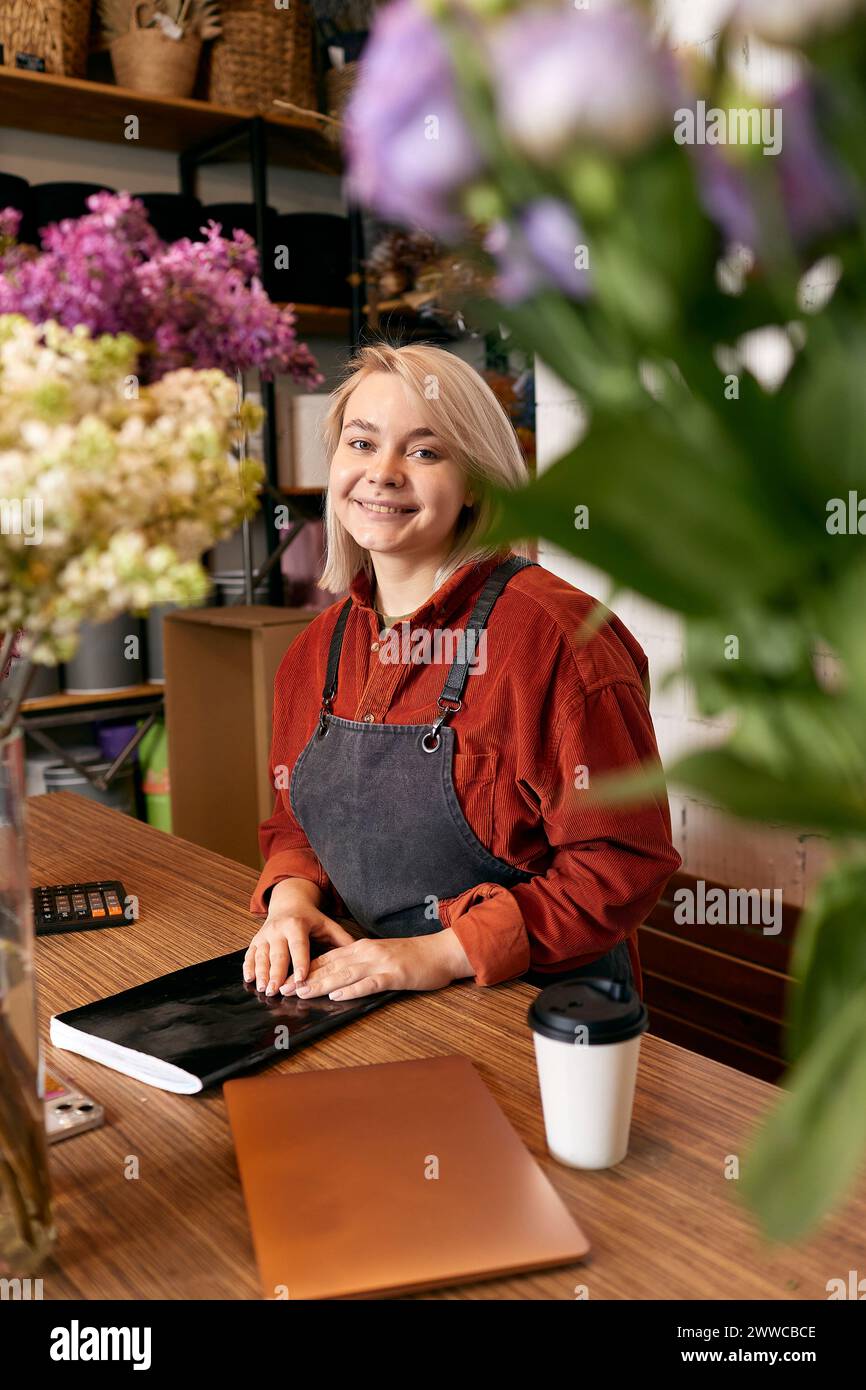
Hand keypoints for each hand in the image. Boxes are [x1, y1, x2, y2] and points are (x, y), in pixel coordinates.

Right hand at [244, 879, 354, 994]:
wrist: (288, 903)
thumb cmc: (311, 919)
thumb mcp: (327, 925)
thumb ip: (342, 939)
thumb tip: (360, 952)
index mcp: (297, 925)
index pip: (299, 946)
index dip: (300, 963)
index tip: (301, 979)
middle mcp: (278, 929)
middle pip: (278, 954)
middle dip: (277, 973)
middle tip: (277, 991)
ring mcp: (265, 935)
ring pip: (261, 956)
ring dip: (262, 973)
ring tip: (264, 989)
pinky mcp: (256, 940)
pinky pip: (250, 954)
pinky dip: (248, 967)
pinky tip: (250, 979)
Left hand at [281, 929, 471, 1000]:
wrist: (441, 952)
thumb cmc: (413, 957)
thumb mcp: (382, 954)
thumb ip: (360, 963)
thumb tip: (336, 978)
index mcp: (362, 947)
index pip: (327, 958)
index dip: (305, 969)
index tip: (287, 979)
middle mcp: (367, 952)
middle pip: (330, 965)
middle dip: (305, 977)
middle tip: (284, 989)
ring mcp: (380, 963)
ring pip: (344, 974)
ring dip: (321, 984)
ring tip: (302, 993)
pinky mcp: (393, 975)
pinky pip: (369, 983)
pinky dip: (351, 990)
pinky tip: (337, 995)